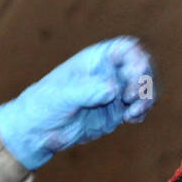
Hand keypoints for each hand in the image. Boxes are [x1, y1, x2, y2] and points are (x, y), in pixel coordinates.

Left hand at [0, 36, 154, 169]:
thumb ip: (85, 91)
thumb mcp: (60, 96)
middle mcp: (109, 72)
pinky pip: (139, 107)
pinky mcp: (117, 111)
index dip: (137, 59)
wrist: (35, 132)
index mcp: (96, 59)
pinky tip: (132, 119)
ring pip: (144, 89)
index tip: (135, 74)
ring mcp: (116, 92)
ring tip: (133, 113)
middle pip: (142, 68)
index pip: (127, 49)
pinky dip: (141, 111)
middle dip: (144, 82)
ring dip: (146, 98)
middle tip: (131, 99)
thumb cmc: (43, 106)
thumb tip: (112, 89)